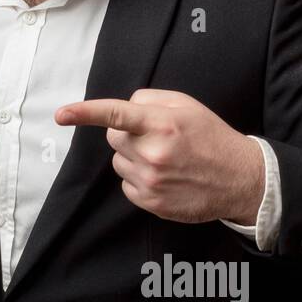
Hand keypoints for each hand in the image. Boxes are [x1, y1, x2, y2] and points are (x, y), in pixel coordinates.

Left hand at [55, 89, 264, 224]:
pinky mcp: (151, 202)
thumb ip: (150, 99)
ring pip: (118, 162)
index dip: (85, 113)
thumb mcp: (187, 106)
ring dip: (134, 158)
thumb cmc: (212, 138)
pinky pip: (127, 184)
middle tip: (156, 138)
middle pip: (113, 138)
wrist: (240, 180)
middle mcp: (153, 153)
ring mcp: (151, 180)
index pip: (116, 115)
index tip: (61, 114)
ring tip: (166, 159)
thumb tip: (124, 105)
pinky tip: (165, 177)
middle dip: (127, 135)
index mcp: (162, 124)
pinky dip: (139, 179)